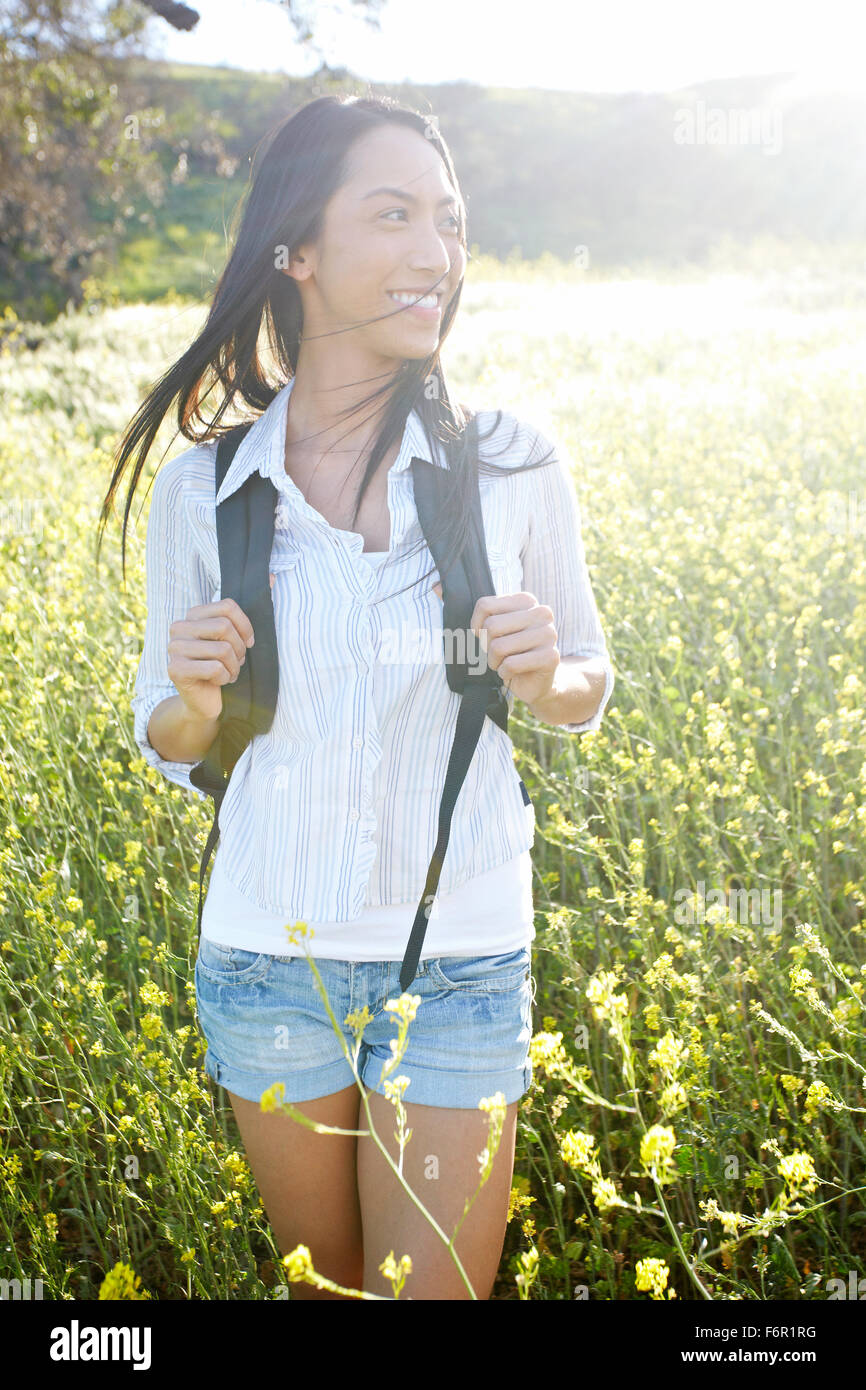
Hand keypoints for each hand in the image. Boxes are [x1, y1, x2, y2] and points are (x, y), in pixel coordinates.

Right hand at [167, 597, 255, 723]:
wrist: (205, 702)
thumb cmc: (223, 666)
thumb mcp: (236, 637)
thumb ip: (248, 608)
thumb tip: (271, 575)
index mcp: (192, 615)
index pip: (228, 606)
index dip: (246, 627)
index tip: (249, 643)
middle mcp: (179, 628)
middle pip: (225, 627)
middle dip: (239, 649)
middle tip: (237, 662)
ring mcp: (174, 648)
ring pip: (222, 649)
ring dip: (234, 667)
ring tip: (229, 673)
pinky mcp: (175, 669)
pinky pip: (215, 669)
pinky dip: (224, 678)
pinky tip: (219, 682)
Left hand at [432, 581, 559, 706]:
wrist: (536, 681)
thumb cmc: (510, 651)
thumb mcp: (490, 627)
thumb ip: (467, 608)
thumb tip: (436, 586)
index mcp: (526, 599)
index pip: (485, 605)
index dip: (477, 626)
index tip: (485, 636)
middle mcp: (541, 612)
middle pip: (492, 627)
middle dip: (488, 646)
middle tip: (498, 653)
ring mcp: (549, 634)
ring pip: (499, 647)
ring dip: (495, 662)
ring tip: (506, 662)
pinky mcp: (551, 657)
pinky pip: (511, 665)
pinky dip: (505, 673)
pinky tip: (514, 673)